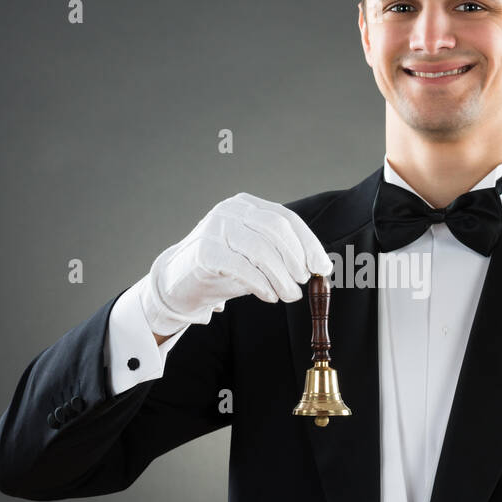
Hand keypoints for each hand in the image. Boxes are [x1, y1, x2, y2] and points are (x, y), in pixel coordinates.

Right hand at [140, 193, 332, 335]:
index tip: (322, 267)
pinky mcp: (204, 250)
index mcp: (247, 206)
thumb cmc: (224, 270)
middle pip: (276, 228)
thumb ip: (283, 257)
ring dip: (281, 276)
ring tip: (289, 295)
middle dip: (296, 258)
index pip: (286, 219)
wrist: (178, 283)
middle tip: (304, 281)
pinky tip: (269, 296)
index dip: (308, 244)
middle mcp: (231, 210)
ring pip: (260, 248)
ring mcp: (215, 227)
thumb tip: (321, 267)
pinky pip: (241, 266)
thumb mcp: (257, 258)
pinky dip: (261, 283)